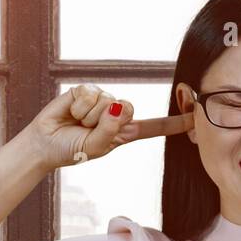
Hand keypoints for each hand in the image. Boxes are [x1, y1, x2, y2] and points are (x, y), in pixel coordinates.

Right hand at [26, 83, 194, 169]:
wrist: (43, 144)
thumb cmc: (71, 150)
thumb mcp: (96, 148)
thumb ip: (110, 131)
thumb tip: (117, 105)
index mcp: (124, 132)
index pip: (155, 127)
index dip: (175, 122)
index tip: (197, 114)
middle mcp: (116, 113)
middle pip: (129, 108)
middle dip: (106, 122)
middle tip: (87, 130)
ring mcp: (102, 100)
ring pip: (107, 101)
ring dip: (88, 117)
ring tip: (76, 123)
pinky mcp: (86, 90)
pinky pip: (90, 94)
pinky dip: (78, 107)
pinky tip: (70, 112)